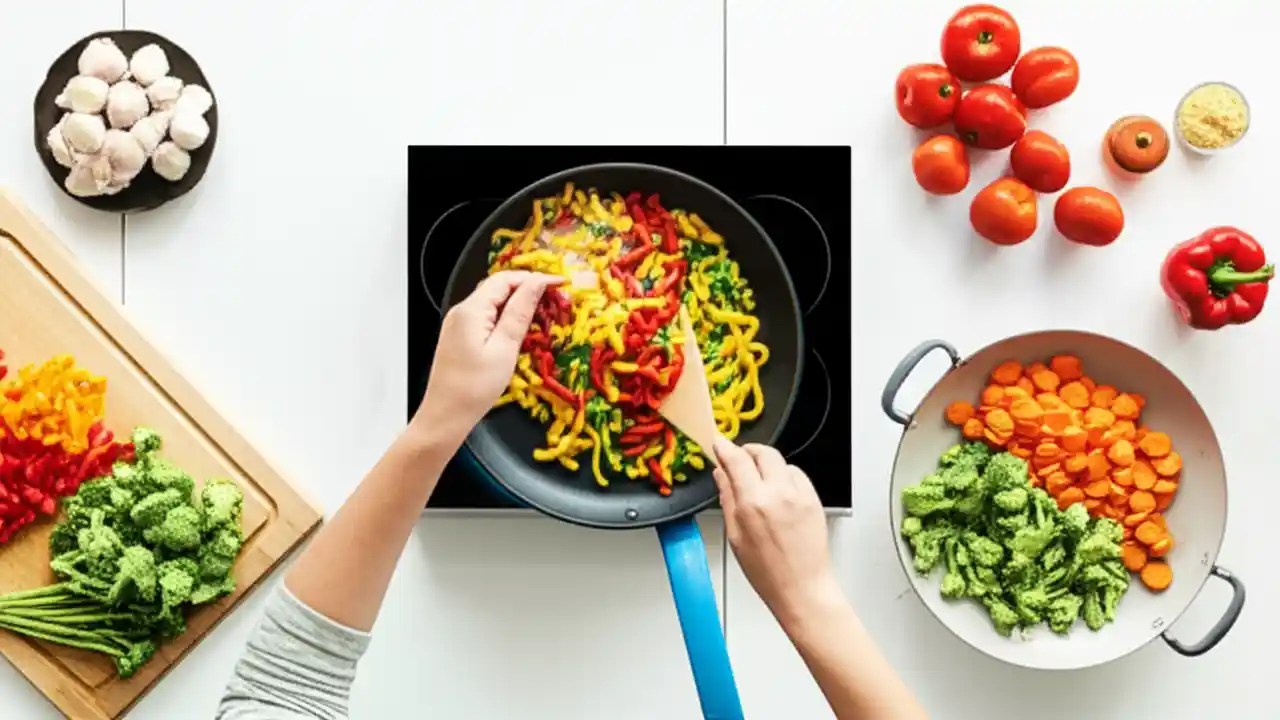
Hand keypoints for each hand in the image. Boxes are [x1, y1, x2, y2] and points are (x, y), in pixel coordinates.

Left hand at [416, 270, 561, 438]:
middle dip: (528, 287)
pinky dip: (506, 316)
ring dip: (518, 302)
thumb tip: (536, 284)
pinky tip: (521, 327)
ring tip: (544, 311)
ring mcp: (459, 324)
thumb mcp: (504, 349)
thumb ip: (520, 313)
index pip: (506, 279)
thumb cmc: (475, 387)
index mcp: (471, 310)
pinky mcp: (460, 337)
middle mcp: (462, 311)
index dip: (535, 278)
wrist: (445, 416)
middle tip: (556, 298)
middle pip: (498, 287)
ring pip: (493, 301)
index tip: (561, 284)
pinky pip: (486, 316)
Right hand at [713, 438, 840, 626]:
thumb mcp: (735, 536)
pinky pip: (797, 475)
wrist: (802, 588)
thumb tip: (721, 475)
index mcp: (753, 503)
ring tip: (759, 481)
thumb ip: (728, 499)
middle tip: (739, 458)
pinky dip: (785, 476)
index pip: (737, 459)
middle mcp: (778, 493)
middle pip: (763, 452)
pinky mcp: (814, 499)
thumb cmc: (768, 572)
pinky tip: (778, 493)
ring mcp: (799, 494)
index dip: (725, 448)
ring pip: (780, 462)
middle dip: (748, 451)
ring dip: (767, 464)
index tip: (719, 444)